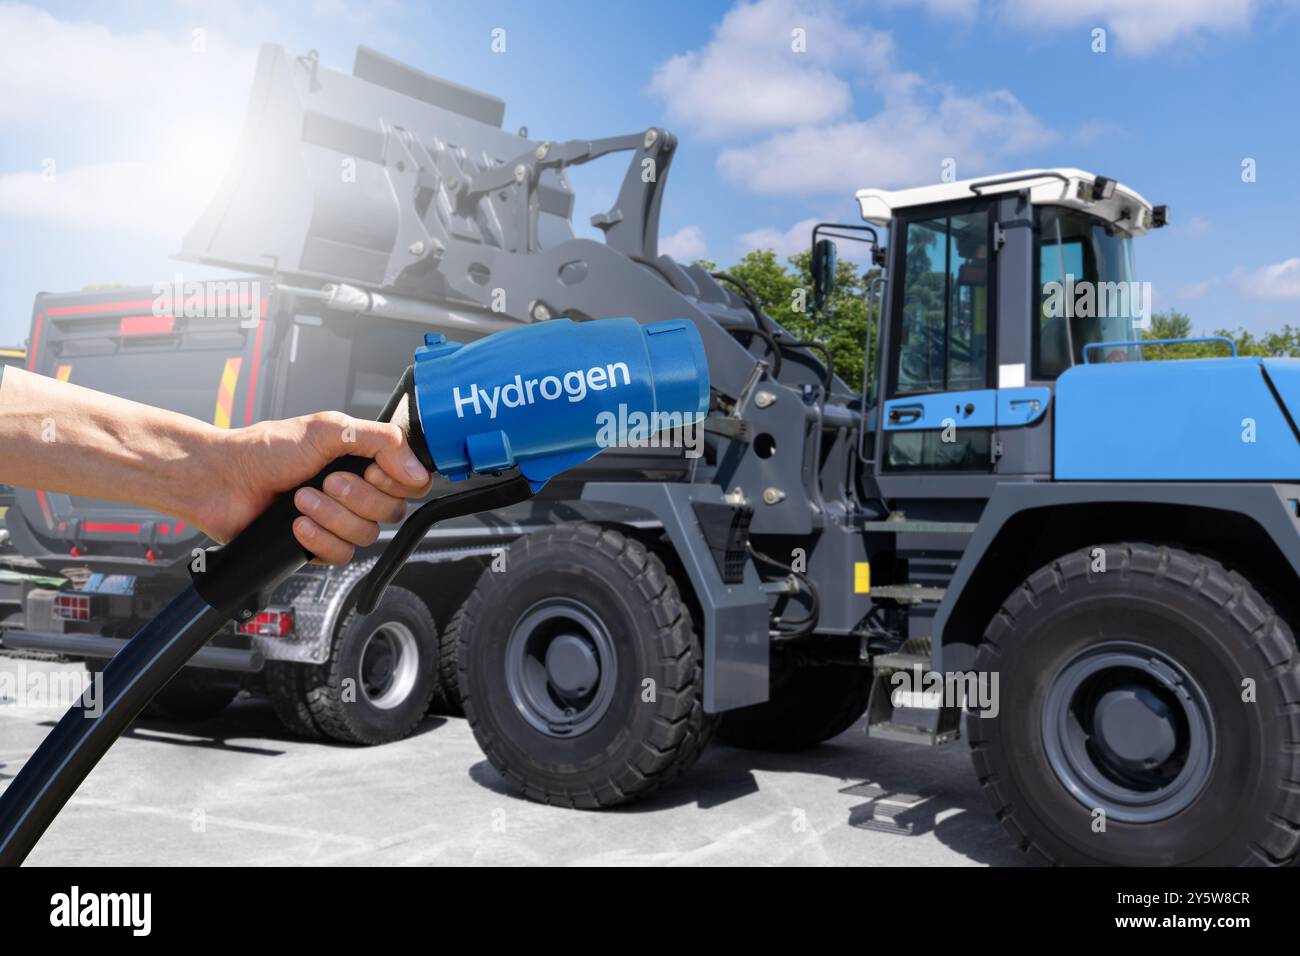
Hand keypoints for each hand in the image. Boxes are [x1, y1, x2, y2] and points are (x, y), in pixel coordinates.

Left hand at [192, 411, 432, 563]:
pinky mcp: (320, 544)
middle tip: (327, 481)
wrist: (223, 481)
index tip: (373, 472)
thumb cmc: (266, 450)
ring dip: (332, 517)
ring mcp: (339, 519)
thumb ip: (381, 441)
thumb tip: (418, 468)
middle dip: (356, 498)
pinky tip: (297, 524)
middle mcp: (356, 490)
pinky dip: (319, 539)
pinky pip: (342, 555)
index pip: (411, 481)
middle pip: (392, 511)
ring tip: (301, 500)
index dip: (397, 482)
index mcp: (364, 460)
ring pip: (367, 535)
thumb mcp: (328, 429)